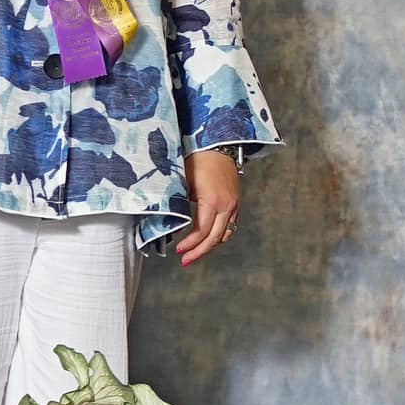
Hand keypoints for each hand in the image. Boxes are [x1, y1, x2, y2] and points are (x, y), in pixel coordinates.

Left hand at [175, 149, 240, 265]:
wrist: (218, 144)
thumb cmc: (199, 160)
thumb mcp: (183, 182)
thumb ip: (178, 204)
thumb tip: (169, 222)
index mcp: (212, 201)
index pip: (202, 231)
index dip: (190, 244)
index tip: (179, 251)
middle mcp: (227, 205)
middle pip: (215, 237)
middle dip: (199, 251)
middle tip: (186, 260)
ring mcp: (234, 204)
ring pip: (225, 234)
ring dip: (211, 245)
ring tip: (197, 252)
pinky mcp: (236, 201)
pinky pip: (231, 225)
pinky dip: (220, 235)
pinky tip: (210, 238)